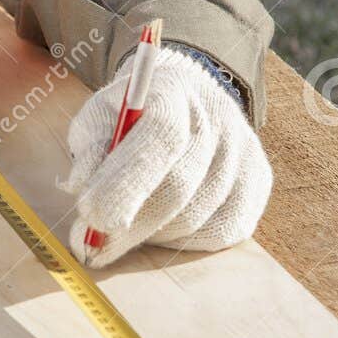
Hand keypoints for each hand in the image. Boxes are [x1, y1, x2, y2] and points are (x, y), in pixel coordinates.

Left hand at [62, 46, 272, 266]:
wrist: (186, 99)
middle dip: (131, 225)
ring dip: (153, 234)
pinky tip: (162, 226)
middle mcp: (217, 118)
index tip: (92, 217)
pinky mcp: (257, 182)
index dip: (126, 181)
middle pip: (179, 186)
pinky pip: (221, 232)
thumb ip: (90, 148)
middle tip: (94, 247)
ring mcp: (244, 152)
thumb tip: (80, 188)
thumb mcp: (100, 116)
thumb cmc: (132, 115)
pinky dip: (184, 241)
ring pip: (196, 218)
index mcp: (173, 90)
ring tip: (129, 225)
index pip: (161, 137)